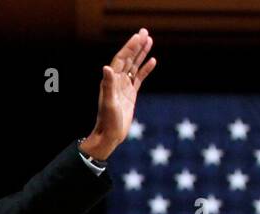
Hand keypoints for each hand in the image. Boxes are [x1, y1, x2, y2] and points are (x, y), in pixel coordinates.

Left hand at [81, 27, 155, 161]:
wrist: (110, 136)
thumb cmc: (107, 121)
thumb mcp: (109, 102)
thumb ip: (108, 85)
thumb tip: (107, 67)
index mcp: (111, 80)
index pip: (121, 59)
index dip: (130, 47)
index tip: (139, 36)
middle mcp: (117, 81)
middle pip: (128, 59)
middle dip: (137, 46)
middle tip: (145, 32)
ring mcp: (124, 87)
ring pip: (134, 66)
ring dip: (142, 54)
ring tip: (150, 40)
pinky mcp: (130, 94)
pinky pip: (139, 78)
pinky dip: (145, 69)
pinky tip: (153, 61)